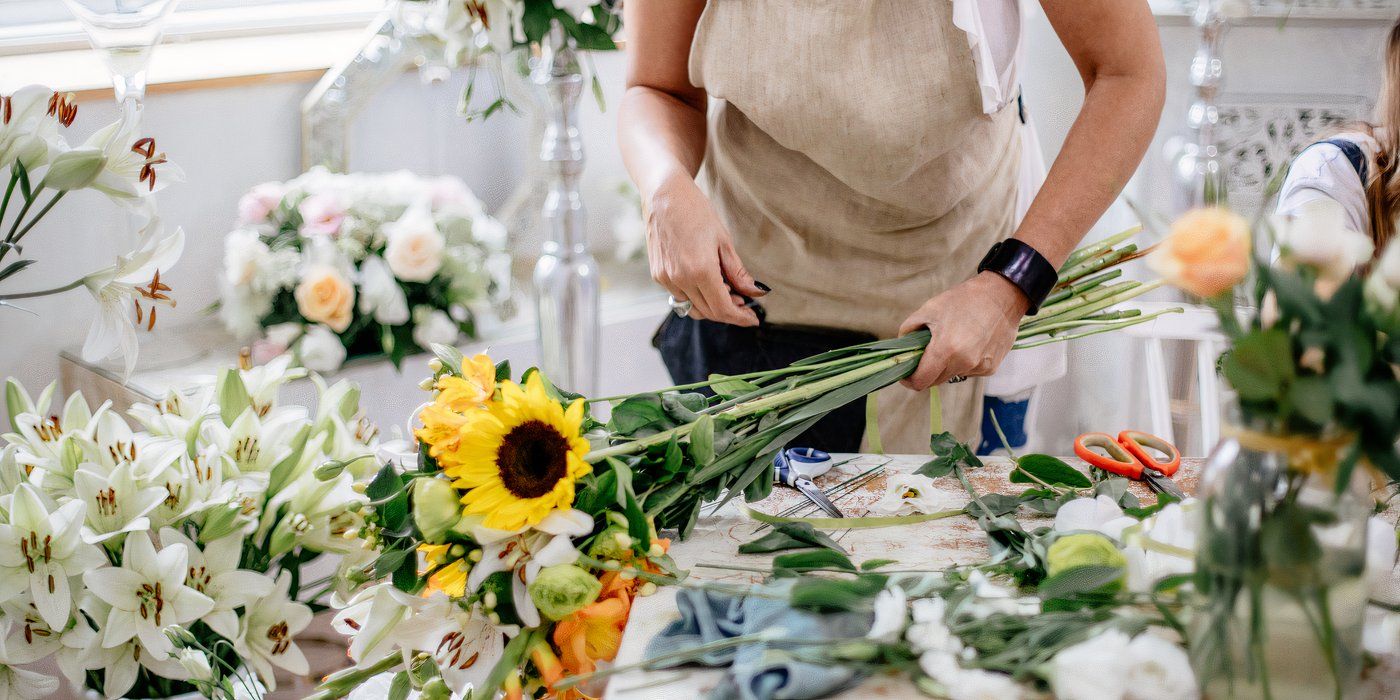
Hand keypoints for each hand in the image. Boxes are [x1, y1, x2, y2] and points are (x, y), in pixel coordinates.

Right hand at [646, 175, 765, 325]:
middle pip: (709, 312)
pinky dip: (696, 296)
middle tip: (744, 303)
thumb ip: (738, 272)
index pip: (723, 308)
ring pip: (693, 308)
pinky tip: (706, 282)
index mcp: (700, 271)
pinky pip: (680, 297)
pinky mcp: (657, 275)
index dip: (740, 318)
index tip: (753, 319)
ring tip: (727, 290)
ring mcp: (665, 279)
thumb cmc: (696, 211)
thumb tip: (755, 293)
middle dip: (729, 313)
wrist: (664, 194)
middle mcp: (680, 279)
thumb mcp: (724, 241)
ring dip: (712, 306)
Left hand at [898, 272, 1029, 390]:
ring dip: (946, 365)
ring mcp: (979, 367)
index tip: (906, 373)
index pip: (921, 381)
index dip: (910, 380)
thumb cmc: (964, 300)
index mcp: (946, 349)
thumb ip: (909, 329)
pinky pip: (968, 371)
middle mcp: (964, 363)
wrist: (1002, 296)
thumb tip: (903, 347)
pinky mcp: (991, 368)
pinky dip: (963, 362)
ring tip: (952, 341)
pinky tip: (969, 343)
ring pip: (952, 376)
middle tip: (927, 352)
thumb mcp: (929, 308)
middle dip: (927, 370)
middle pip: (935, 381)